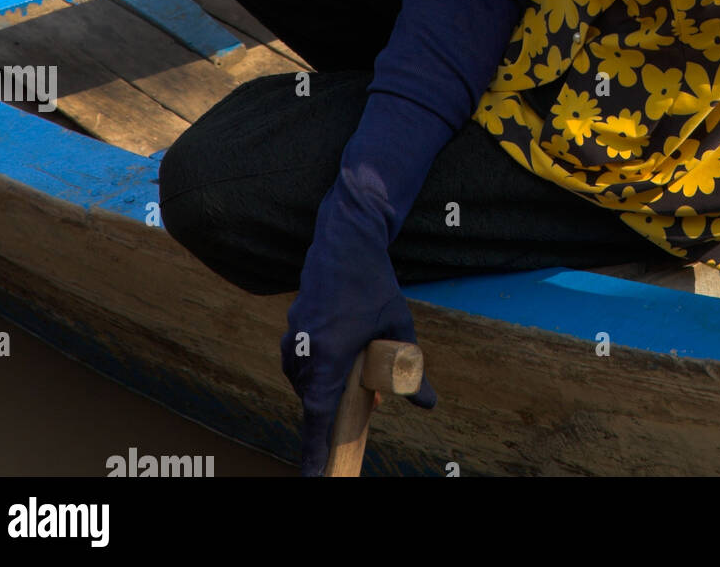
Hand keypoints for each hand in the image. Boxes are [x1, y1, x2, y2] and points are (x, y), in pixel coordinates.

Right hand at [281, 175, 436, 476]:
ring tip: (353, 372)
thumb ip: (412, 368)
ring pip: (305, 381)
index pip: (317, 415)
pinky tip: (337, 356)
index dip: (314, 450)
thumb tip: (428, 403)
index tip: (313, 477)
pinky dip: (315, 368)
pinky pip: (299, 362)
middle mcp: (305, 351)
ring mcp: (293, 338)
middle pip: (313, 400)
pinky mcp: (291, 328)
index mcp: (330, 355)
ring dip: (324, 388)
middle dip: (330, 414)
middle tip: (358, 409)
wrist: (345, 241)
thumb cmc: (374, 284)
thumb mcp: (399, 326)